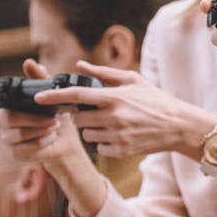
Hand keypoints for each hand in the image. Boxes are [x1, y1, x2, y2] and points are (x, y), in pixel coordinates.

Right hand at [0, 59, 86, 165]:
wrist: (66, 141)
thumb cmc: (55, 115)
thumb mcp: (53, 96)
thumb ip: (41, 79)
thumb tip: (30, 63)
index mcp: (9, 104)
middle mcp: (3, 120)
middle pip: (9, 118)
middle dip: (33, 118)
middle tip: (53, 119)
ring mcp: (7, 138)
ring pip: (18, 134)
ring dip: (40, 130)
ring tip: (55, 126)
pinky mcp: (15, 154)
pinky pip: (26, 148)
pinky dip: (42, 142)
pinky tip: (51, 137)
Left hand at [34, 61, 216, 159]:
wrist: (178, 126)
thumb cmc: (155, 100)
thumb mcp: (133, 80)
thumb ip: (104, 73)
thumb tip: (79, 65)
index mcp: (114, 97)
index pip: (77, 95)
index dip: (55, 96)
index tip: (38, 98)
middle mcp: (113, 117)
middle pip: (77, 118)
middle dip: (80, 115)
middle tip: (95, 111)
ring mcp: (117, 136)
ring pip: (87, 134)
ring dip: (92, 129)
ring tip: (111, 123)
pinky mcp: (121, 151)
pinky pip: (99, 148)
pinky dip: (104, 142)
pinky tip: (119, 135)